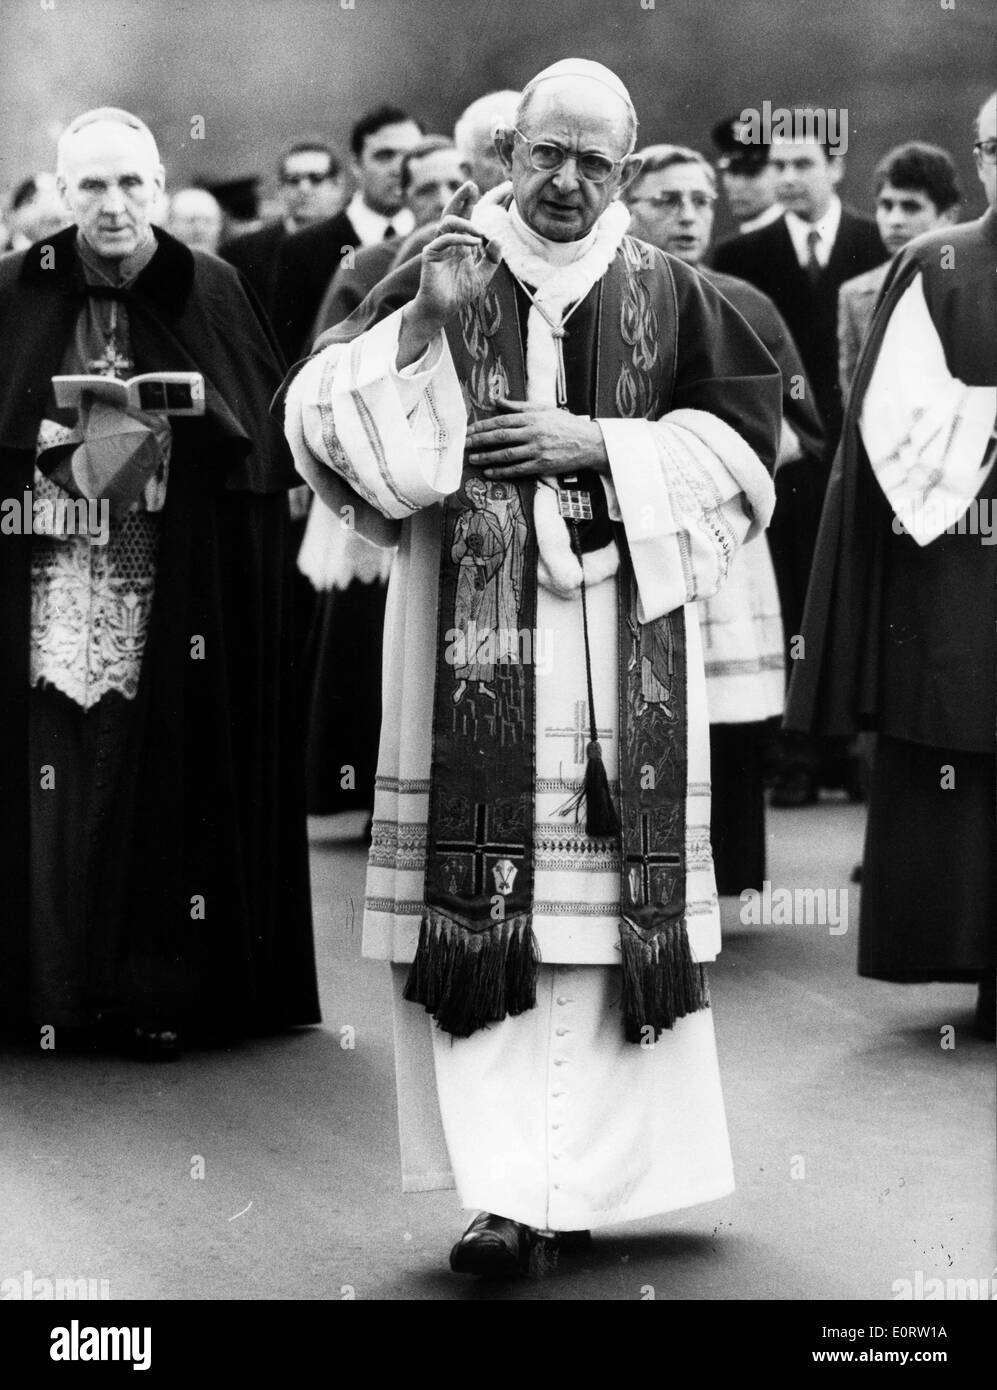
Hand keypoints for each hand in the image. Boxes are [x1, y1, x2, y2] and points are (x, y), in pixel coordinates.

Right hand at [397, 182, 501, 365]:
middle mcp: (449, 241)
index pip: (467, 217)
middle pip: (453, 211)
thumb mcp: (483, 276)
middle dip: (462, 197)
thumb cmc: (459, 293)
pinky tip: (474, 241)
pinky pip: (444, 239)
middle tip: (471, 185)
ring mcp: (439, 246)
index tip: (482, 189)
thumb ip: (492, 259)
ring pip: (447, 221)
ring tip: (479, 231)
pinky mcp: (431, 255)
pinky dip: (460, 238)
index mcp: (461, 243)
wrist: (442, 310)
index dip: (472, 202)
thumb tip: (498, 239)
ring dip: (465, 221)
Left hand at [465, 397, 607, 477]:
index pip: (501, 420)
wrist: (589, 443)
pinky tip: (490, 472)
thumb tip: (497, 401)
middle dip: (479, 441)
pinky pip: (518, 469)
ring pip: (506, 454)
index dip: (482, 425)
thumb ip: (520, 406)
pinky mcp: (542, 465)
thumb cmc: (566, 424)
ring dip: (487, 457)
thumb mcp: (544, 409)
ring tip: (473, 458)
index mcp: (532, 417)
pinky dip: (502, 471)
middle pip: (500, 436)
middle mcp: (533, 433)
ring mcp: (537, 450)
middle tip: (464, 445)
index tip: (469, 430)